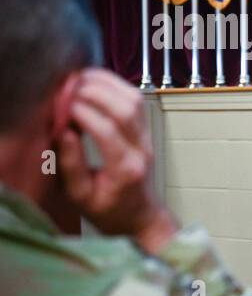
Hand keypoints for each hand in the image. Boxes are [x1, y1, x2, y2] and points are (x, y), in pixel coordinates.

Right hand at [56, 68, 176, 253]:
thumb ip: (71, 165)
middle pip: (125, 109)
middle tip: (66, 87)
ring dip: (107, 83)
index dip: (82, 113)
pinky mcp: (147, 131)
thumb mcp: (81, 196)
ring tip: (78, 79)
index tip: (59, 105)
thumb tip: (64, 131)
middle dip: (94, 92)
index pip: (107, 131)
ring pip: (135, 100)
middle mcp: (141, 150)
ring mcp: (148, 138)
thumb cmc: (108, 210)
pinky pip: (136, 101)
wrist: (140, 216)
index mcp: (125, 169)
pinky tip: (94, 83)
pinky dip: (115, 86)